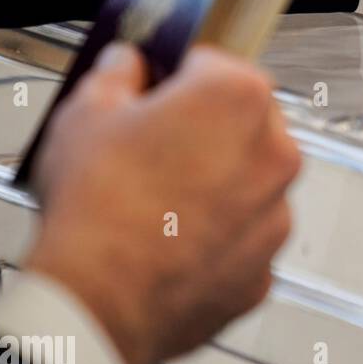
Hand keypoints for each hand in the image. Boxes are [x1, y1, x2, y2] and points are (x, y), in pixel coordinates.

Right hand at [24, 44, 301, 363]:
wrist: (99, 298)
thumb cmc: (99, 208)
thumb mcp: (86, 111)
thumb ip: (117, 74)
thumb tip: (127, 65)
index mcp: (239, 99)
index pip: (215, 65)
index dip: (177, 76)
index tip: (156, 89)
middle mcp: (274, 155)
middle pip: (243, 125)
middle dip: (203, 131)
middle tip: (150, 147)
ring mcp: (276, 216)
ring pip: (247, 186)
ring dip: (213, 187)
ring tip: (154, 202)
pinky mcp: (264, 269)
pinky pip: (241, 242)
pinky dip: (214, 241)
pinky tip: (168, 243)